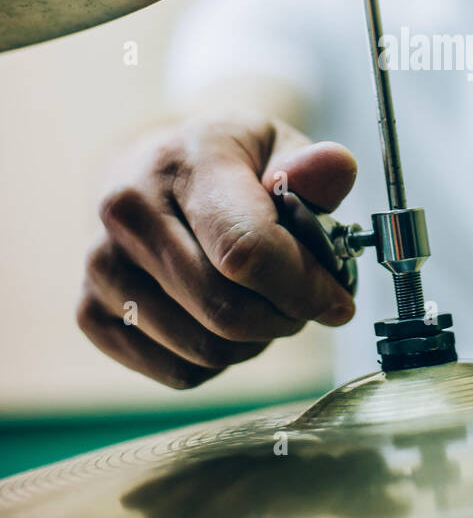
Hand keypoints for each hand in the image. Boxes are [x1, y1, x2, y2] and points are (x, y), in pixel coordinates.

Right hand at [77, 115, 357, 388]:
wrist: (147, 171)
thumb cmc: (222, 164)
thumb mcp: (276, 144)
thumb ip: (312, 165)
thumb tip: (336, 169)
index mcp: (185, 163)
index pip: (245, 250)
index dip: (303, 288)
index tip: (337, 300)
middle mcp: (129, 211)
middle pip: (224, 309)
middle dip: (284, 318)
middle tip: (304, 303)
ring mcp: (102, 265)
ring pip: (204, 348)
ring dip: (254, 343)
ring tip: (264, 305)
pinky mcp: (90, 312)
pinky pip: (177, 372)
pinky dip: (218, 362)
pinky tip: (223, 321)